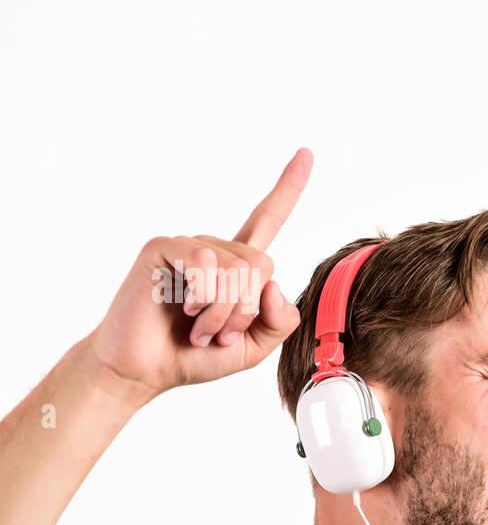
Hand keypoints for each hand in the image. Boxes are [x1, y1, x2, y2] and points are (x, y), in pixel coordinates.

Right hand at [88, 148, 312, 397]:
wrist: (145, 371)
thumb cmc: (194, 356)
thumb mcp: (253, 347)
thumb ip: (279, 321)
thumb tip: (274, 286)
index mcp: (237, 268)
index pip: (268, 220)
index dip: (288, 188)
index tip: (306, 152)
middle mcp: (215, 250)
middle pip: (262, 265)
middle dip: (245, 311)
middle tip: (216, 333)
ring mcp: (189, 246)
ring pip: (238, 271)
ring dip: (222, 313)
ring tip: (196, 328)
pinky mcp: (164, 248)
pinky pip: (206, 264)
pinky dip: (202, 299)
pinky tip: (180, 308)